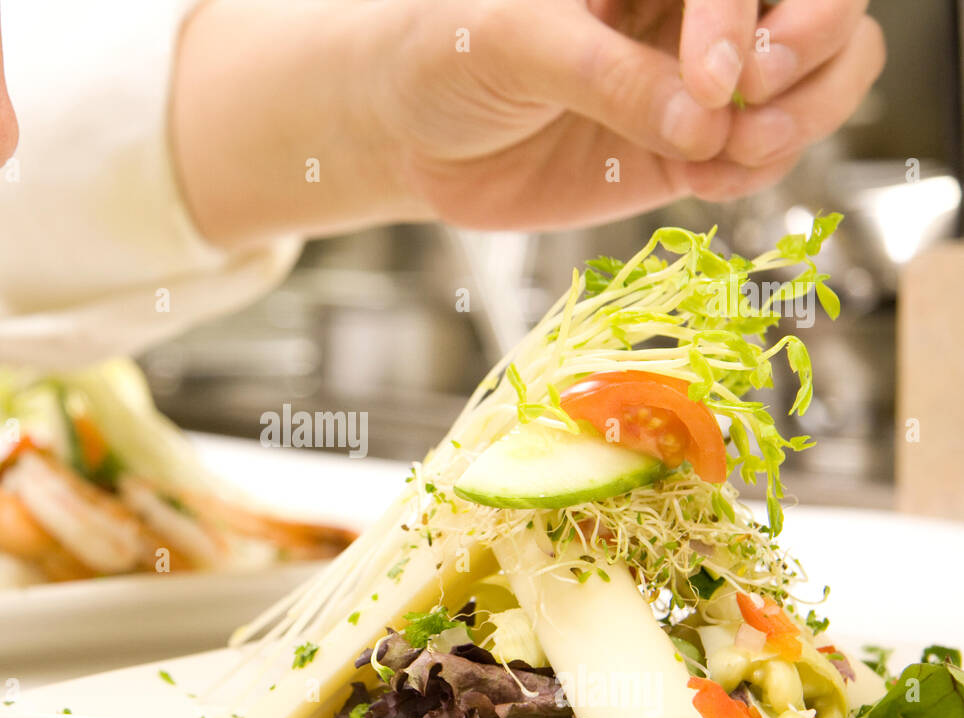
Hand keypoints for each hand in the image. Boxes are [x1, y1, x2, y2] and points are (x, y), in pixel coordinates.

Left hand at [379, 0, 885, 229]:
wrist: (413, 132)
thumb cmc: (444, 52)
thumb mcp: (510, 44)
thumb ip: (603, 75)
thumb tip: (705, 124)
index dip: (742, 13)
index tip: (712, 78)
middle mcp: (694, 7)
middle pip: (821, 3)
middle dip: (815, 45)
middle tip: (755, 97)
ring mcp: (703, 78)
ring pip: (822, 74)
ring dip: (807, 114)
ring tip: (743, 152)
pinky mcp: (693, 149)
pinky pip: (765, 154)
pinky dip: (759, 169)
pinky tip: (711, 180)